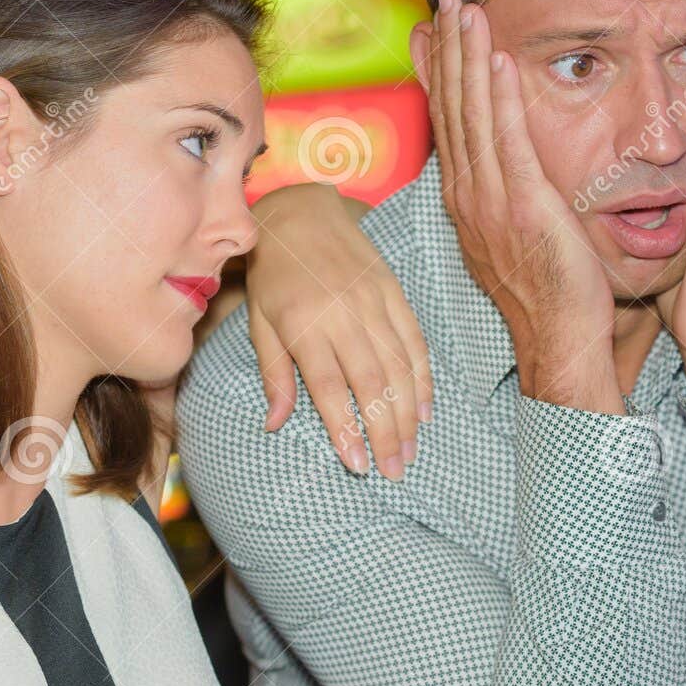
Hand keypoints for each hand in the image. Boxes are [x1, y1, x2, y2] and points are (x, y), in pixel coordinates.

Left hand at [245, 182, 430, 479]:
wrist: (298, 214)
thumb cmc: (272, 277)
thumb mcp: (260, 324)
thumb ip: (274, 375)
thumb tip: (275, 424)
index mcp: (304, 325)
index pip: (331, 387)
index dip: (347, 429)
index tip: (358, 465)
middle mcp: (342, 313)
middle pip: (373, 383)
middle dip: (386, 432)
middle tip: (394, 470)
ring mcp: (373, 300)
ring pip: (399, 366)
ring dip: (408, 413)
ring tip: (410, 451)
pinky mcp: (393, 291)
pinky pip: (414, 340)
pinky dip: (423, 377)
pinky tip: (425, 409)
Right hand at [411, 0, 620, 412]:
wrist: (561, 343)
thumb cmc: (555, 294)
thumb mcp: (523, 235)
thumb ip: (516, 194)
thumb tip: (517, 167)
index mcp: (469, 199)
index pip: (451, 121)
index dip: (443, 70)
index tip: (438, 28)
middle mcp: (470, 195)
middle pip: (453, 107)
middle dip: (448, 47)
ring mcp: (490, 201)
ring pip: (473, 114)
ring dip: (467, 55)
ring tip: (464, 7)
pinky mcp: (522, 206)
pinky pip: (507, 140)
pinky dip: (498, 96)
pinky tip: (495, 57)